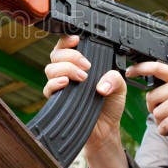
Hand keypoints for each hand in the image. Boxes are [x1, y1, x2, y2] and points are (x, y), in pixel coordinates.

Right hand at [43, 35, 126, 155]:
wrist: (106, 128)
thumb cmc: (110, 105)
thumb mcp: (120, 87)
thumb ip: (114, 78)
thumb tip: (102, 84)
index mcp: (81, 63)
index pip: (68, 45)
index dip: (68, 40)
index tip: (76, 39)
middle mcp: (68, 72)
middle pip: (56, 54)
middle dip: (70, 55)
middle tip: (86, 65)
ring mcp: (61, 85)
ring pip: (51, 68)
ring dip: (66, 68)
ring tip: (83, 77)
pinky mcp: (56, 99)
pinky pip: (48, 87)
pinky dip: (55, 82)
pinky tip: (67, 83)